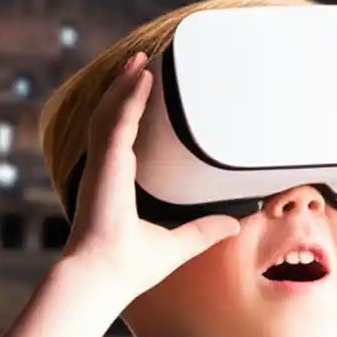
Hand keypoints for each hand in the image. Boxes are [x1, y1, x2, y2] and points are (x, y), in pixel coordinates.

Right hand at [61, 52, 240, 295]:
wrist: (103, 277)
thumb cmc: (129, 267)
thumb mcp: (177, 244)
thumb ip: (203, 230)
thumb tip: (233, 223)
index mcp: (115, 184)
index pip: (121, 139)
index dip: (127, 113)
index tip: (139, 93)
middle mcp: (105, 171)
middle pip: (112, 118)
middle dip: (124, 89)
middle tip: (138, 63)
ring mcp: (103, 165)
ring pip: (111, 113)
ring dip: (125, 85)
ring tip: (138, 60)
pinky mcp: (107, 164)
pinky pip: (118, 120)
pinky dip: (129, 97)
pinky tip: (141, 78)